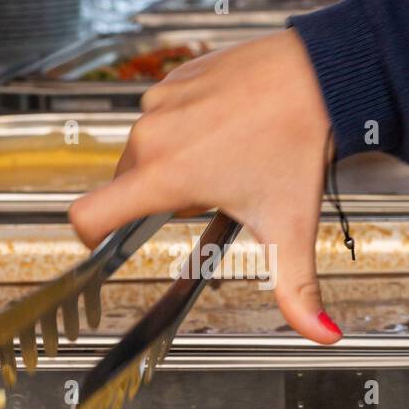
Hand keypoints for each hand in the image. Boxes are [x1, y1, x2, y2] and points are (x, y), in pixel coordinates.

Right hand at [69, 31, 341, 343]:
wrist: (320, 75)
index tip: (105, 244)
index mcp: (166, 175)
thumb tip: (321, 332)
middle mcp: (152, 135)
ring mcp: (161, 102)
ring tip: (224, 157)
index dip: (90, 237)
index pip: (88, 214)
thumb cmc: (298, 142)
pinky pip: (164, 114)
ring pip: (146, 149)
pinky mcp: (174, 78)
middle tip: (212, 195)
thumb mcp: (290, 227)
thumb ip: (297, 290)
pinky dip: (185, 127)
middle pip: (126, 185)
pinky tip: (224, 128)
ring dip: (173, 161)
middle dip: (160, 199)